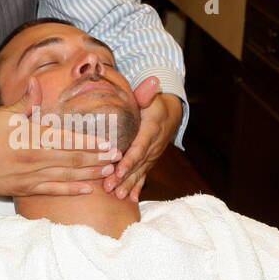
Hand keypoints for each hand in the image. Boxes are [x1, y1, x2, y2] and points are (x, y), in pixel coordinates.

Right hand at [0, 75, 122, 196]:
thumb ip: (25, 101)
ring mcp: (30, 177)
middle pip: (73, 160)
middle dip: (97, 159)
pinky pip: (52, 191)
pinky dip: (70, 191)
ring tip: (109, 172)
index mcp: (32, 138)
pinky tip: (86, 189)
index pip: (68, 141)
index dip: (90, 143)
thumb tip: (37, 81)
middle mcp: (35, 159)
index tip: (109, 142)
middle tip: (118, 158)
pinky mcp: (24, 190)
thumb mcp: (3, 114)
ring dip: (90, 174)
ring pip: (67, 177)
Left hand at [101, 78, 182, 200]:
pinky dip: (137, 187)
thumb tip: (154, 80)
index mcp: (151, 129)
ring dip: (128, 185)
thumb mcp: (149, 96)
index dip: (129, 159)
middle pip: (137, 164)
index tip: (118, 169)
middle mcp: (153, 145)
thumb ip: (145, 92)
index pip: (139, 147)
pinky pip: (144, 175)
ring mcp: (152, 155)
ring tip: (116, 196)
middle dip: (123, 178)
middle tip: (109, 189)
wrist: (169, 114)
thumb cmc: (153, 103)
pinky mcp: (150, 161)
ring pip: (140, 172)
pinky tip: (130, 199)